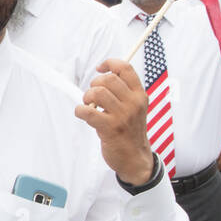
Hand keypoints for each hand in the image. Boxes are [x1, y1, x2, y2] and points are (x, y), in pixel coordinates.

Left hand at [76, 59, 154, 185]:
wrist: (135, 158)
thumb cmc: (130, 131)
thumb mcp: (134, 108)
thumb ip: (123, 92)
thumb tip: (103, 75)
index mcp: (140, 95)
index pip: (126, 68)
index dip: (110, 63)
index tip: (100, 68)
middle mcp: (134, 103)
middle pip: (109, 79)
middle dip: (95, 84)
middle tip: (92, 95)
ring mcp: (122, 116)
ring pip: (98, 93)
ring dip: (87, 97)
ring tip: (89, 105)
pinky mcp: (110, 128)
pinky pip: (87, 112)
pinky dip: (80, 111)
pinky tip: (82, 114)